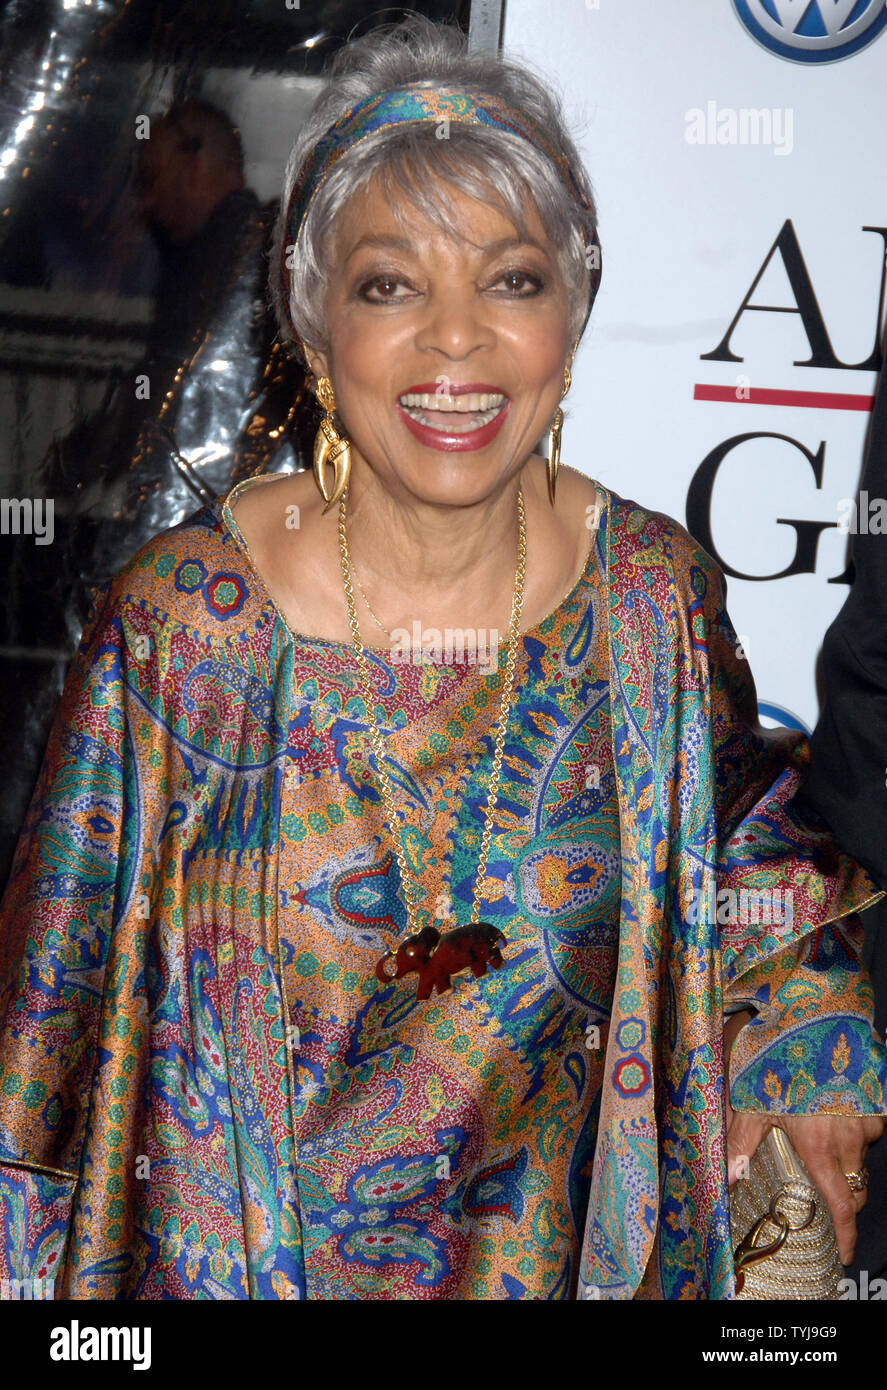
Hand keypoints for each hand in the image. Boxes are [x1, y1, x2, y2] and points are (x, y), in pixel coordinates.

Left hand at [723, 1010, 885, 1264]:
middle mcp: (850, 1135)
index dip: (846, 1234)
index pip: (841, 1205)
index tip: (846, 1254)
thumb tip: (732, 1178)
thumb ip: (743, 1140)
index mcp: (820, 1145)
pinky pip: (869, 1119)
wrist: (812, 1008)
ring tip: (817, 1131)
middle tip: (821, 1192)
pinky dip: (853, 1121)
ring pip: (862, 1149)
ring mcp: (867, 1112)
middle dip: (842, 1194)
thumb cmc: (776, 1054)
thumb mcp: (749, 1098)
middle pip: (855, 1183)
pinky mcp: (876, 1091)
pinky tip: (832, 1104)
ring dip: (845, 1152)